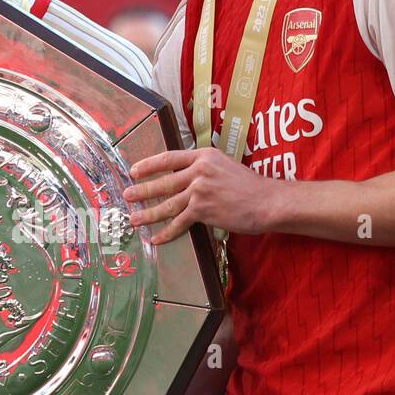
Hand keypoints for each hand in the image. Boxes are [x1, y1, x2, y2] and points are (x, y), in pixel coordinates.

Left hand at [124, 147, 288, 244]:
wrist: (267, 201)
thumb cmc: (250, 187)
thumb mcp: (225, 166)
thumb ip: (204, 169)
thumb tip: (186, 179)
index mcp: (203, 156)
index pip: (169, 158)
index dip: (149, 165)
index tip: (134, 171)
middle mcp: (199, 170)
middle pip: (163, 181)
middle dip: (142, 190)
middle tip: (127, 195)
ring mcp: (200, 190)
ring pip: (167, 203)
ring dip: (148, 214)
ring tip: (134, 219)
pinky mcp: (203, 209)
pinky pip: (179, 223)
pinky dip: (166, 233)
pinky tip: (157, 239)